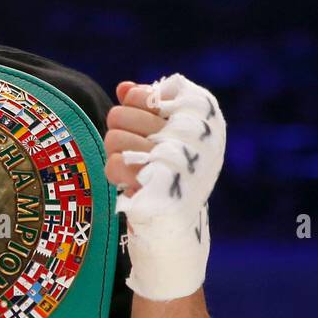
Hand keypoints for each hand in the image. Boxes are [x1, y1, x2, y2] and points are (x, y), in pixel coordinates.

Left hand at [103, 73, 226, 300]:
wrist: (177, 230)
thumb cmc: (167, 175)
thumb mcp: (163, 136)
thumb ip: (147, 107)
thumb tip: (125, 87)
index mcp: (205, 117)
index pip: (145, 95)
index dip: (134, 111)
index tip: (149, 131)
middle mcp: (198, 135)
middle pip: (120, 114)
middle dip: (120, 135)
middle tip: (138, 155)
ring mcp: (182, 160)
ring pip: (113, 138)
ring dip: (117, 156)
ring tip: (138, 170)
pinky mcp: (162, 187)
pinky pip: (115, 164)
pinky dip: (117, 175)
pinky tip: (133, 184)